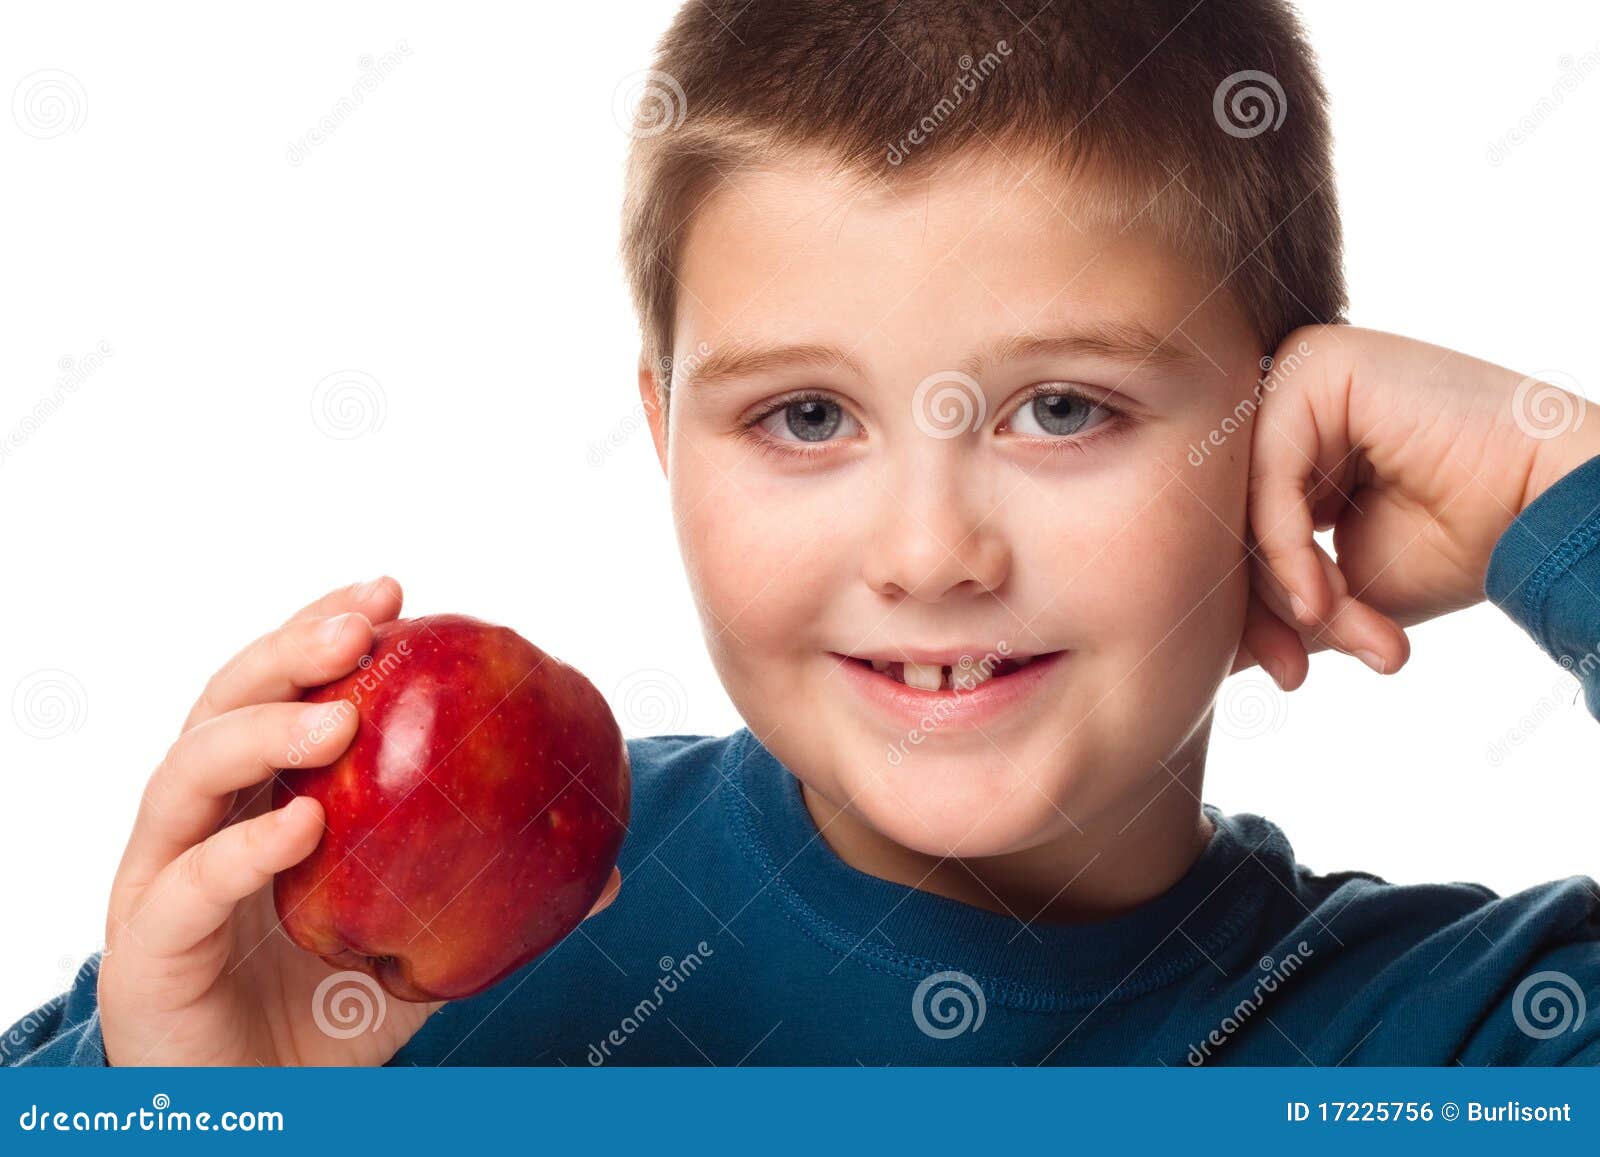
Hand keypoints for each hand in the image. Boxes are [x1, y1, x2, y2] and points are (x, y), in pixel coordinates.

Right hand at [97, 578, 623, 1065]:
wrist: (255, 1113)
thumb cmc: (328, 1013)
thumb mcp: (427, 945)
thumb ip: (497, 899)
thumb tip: (608, 872)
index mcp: (259, 798)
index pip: (281, 692)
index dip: (324, 632)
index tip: (393, 592)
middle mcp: (201, 821)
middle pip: (224, 704)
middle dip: (289, 650)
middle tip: (361, 624)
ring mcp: (160, 876)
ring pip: (185, 771)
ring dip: (263, 728)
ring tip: (340, 714)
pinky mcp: (145, 946)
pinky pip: (187, 885)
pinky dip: (241, 849)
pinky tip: (301, 826)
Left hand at [1232, 325, 1599, 689]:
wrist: (1552, 515)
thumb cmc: (1461, 543)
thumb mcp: (1339, 587)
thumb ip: (1269, 598)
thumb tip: (1191, 647)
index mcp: (1285, 437)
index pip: (1234, 528)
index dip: (1251, 610)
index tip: (1284, 674)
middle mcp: (1282, 395)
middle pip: (1231, 515)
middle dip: (1264, 609)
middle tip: (1295, 675)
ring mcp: (1296, 370)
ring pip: (1244, 503)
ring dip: (1287, 590)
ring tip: (1340, 638)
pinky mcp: (1317, 365)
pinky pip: (1268, 476)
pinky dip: (1286, 549)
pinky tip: (1319, 600)